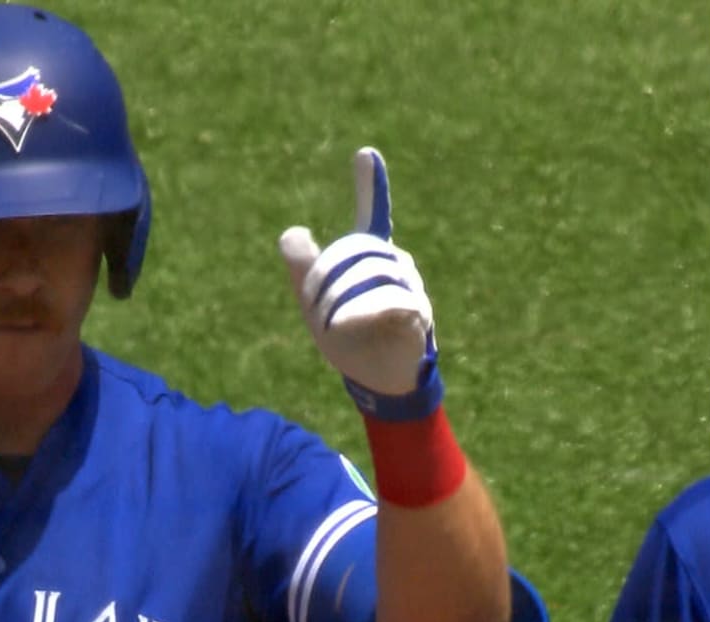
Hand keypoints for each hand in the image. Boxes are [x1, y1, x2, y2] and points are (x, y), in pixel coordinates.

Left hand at [278, 148, 441, 419]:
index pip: (373, 215)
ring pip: (369, 274)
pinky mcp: (417, 312)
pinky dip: (360, 311)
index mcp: (370, 257)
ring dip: (338, 302)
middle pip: (354, 251)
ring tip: (331, 326)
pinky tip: (342, 323)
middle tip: (316, 313)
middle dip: (324, 280)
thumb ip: (302, 265)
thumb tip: (292, 232)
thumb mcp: (314, 300)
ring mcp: (410, 285)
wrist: (373, 379)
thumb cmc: (347, 336)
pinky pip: (389, 300)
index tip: (365, 153)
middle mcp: (396, 263)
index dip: (371, 186)